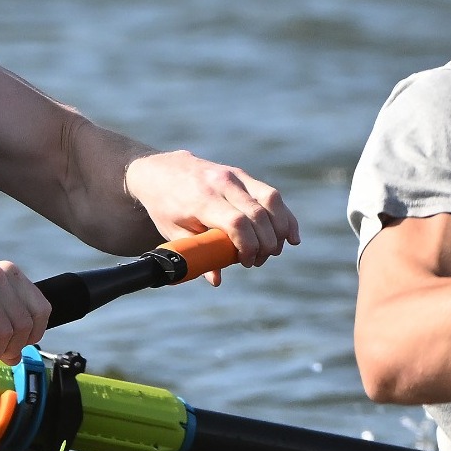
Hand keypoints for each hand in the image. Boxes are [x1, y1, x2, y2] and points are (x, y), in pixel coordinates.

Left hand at [124, 150, 298, 281]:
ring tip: (276, 251)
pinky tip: (291, 235)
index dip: (248, 246)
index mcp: (202, 198)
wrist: (159, 171)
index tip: (245, 262)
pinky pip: (270, 193)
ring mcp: (234, 175)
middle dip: (265, 243)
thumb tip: (216, 280)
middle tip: (258, 261)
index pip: (237, 222)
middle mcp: (222, 183)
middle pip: (258, 214)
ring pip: (270, 199)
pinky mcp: (242, 175)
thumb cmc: (165, 206)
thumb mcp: (173, 232)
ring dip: (281, 228)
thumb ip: (197, 253)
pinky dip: (285, 215)